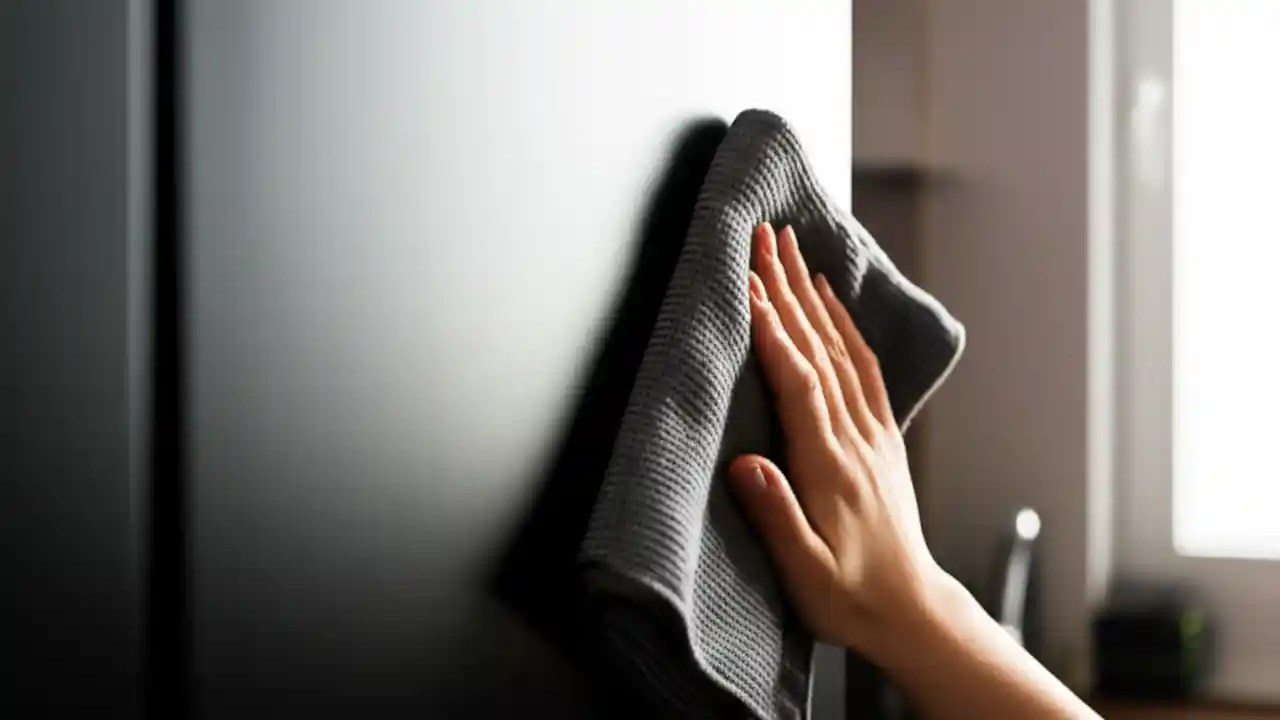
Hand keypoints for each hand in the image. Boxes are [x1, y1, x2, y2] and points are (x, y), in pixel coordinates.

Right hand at [728, 222, 948, 662]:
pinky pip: (865, 368)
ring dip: (813, 295)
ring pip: (841, 349)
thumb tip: (745, 465)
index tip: (747, 283)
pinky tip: (829, 301)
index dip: (772, 331)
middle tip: (764, 237)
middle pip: (819, 349)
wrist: (911, 611)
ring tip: (790, 249)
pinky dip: (845, 326)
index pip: (799, 383)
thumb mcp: (806, 575)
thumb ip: (777, 518)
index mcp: (831, 467)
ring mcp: (873, 434)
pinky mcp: (881, 438)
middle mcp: (856, 439)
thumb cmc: (850, 598)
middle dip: (787, 288)